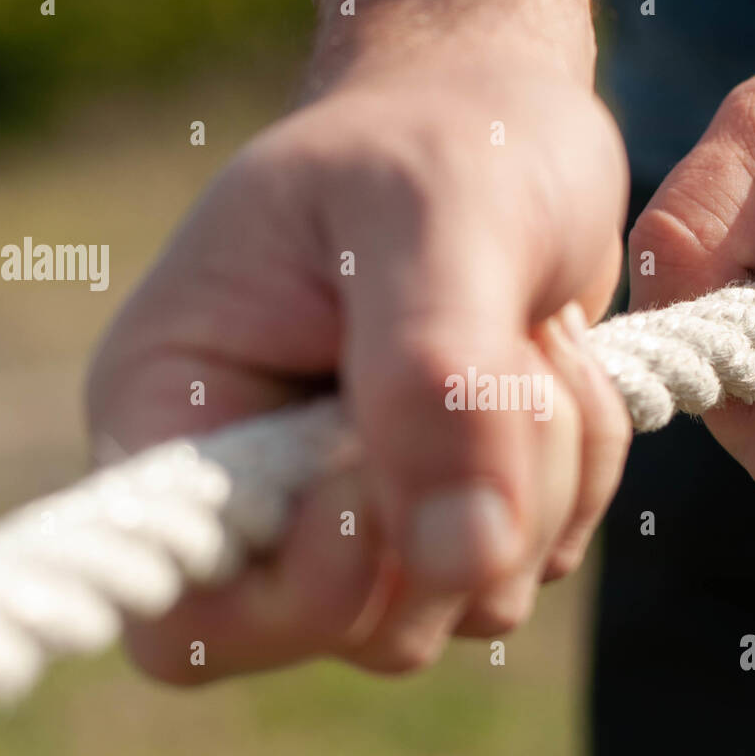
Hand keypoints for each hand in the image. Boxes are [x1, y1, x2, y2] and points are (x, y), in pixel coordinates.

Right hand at [86, 0, 629, 679]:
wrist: (504, 127)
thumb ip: (434, 378)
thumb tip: (461, 556)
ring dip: (535, 479)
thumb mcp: (430, 213)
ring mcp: (361, 511)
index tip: (386, 474)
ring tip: (533, 336)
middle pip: (346, 628)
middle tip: (502, 355)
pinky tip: (559, 365)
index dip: (300, 592)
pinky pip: (525, 564)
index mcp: (180, 410)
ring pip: (457, 602)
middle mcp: (259, 486)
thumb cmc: (443, 138)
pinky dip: (575, 478)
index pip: (188, 615)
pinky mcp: (450, 512)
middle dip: (458, 505)